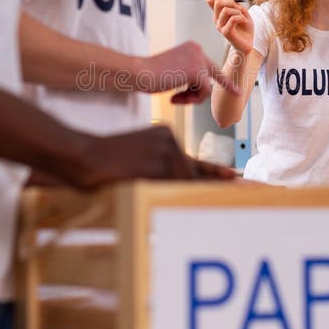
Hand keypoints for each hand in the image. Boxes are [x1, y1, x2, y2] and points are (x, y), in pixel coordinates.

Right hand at [68, 125, 234, 187]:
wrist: (86, 156)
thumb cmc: (104, 162)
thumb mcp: (137, 160)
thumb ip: (159, 169)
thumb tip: (180, 188)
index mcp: (164, 134)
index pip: (192, 160)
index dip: (216, 172)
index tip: (237, 177)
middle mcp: (169, 138)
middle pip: (191, 174)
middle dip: (208, 187)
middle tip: (242, 190)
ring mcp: (167, 148)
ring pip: (185, 181)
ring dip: (181, 194)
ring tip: (168, 190)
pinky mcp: (161, 160)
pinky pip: (176, 184)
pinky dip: (176, 194)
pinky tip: (171, 193)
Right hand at [143, 41, 238, 103]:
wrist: (140, 72)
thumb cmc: (151, 75)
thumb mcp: (175, 72)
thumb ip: (190, 76)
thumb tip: (205, 90)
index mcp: (192, 48)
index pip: (209, 65)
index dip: (221, 79)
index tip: (235, 89)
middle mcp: (198, 49)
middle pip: (214, 73)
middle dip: (223, 86)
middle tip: (237, 94)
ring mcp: (198, 59)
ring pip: (207, 86)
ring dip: (192, 97)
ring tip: (175, 99)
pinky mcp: (197, 70)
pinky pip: (204, 92)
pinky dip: (192, 99)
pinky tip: (174, 98)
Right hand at [206, 0, 253, 54]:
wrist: (247, 44)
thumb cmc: (245, 28)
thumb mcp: (242, 11)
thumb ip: (236, 1)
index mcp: (218, 13)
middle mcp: (217, 19)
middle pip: (217, 2)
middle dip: (231, 1)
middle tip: (239, 8)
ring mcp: (220, 26)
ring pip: (226, 10)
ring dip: (238, 11)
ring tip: (243, 17)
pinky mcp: (226, 32)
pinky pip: (233, 19)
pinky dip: (241, 18)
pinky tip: (244, 22)